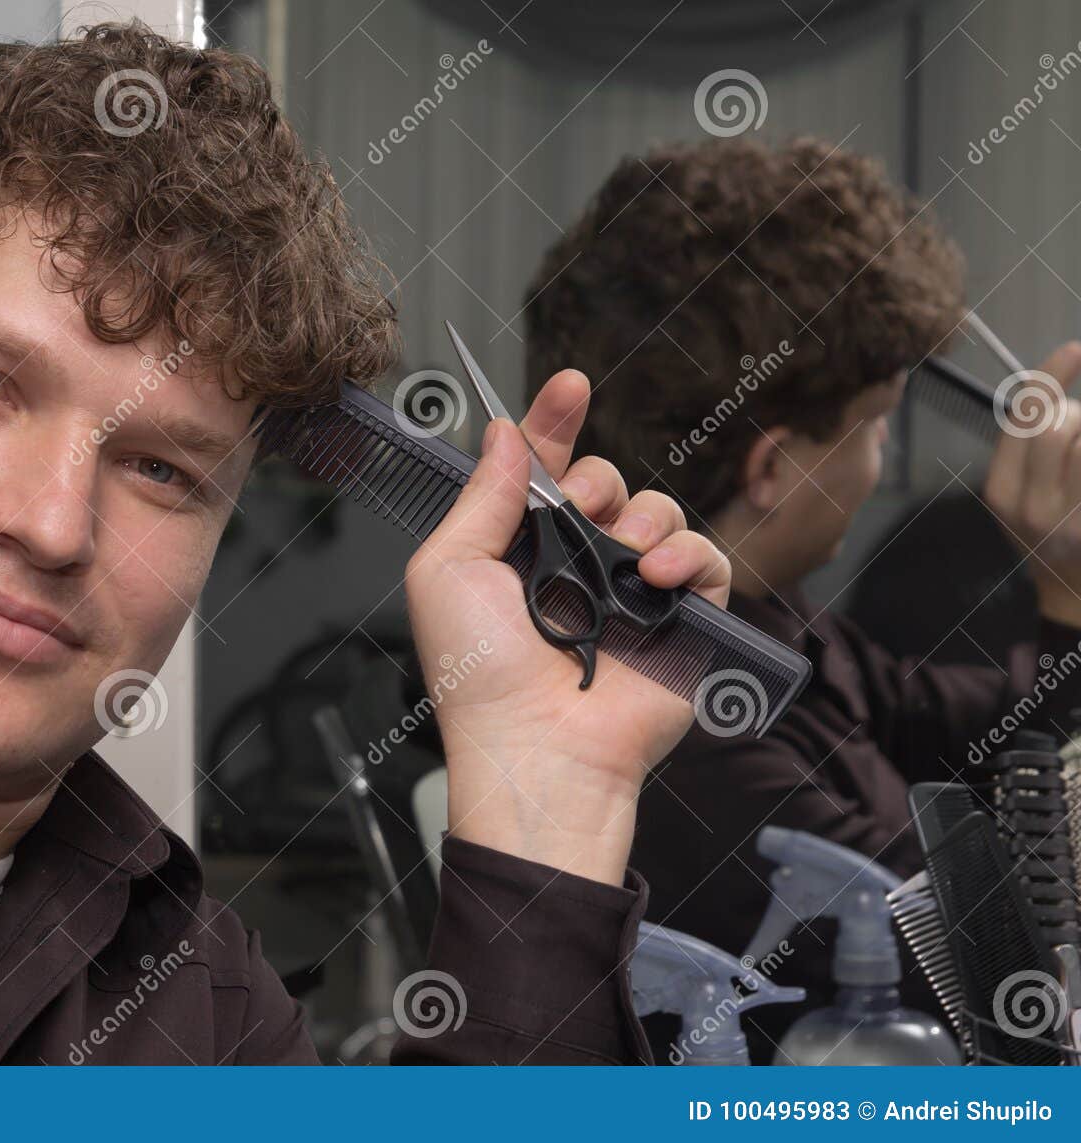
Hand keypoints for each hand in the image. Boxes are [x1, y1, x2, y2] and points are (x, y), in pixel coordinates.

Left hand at [403, 369, 729, 885]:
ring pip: (655, 511)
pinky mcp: (680, 622)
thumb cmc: (478, 672)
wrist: (536, 745)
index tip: (569, 387)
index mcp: (516, 551)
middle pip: (604, 481)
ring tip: (619, 551)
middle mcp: (574, 567)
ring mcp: (629, 594)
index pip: (542, 472)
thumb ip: (481, 496)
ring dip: (639, 516)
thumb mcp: (449, 570)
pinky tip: (658, 573)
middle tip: (580, 508)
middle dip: (595, 478)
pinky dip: (688, 553)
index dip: (554, 425)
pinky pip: (705, 559)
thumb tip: (503, 433)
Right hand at [985, 341, 1080, 627]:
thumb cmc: (1050, 538)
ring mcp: (1067, 520)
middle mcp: (1030, 507)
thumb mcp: (1019, 498)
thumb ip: (1028, 452)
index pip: (1021, 420)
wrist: (1073, 596)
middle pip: (1057, 427)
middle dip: (1079, 415)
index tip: (1074, 348)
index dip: (1050, 376)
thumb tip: (1051, 394)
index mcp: (1001, 491)